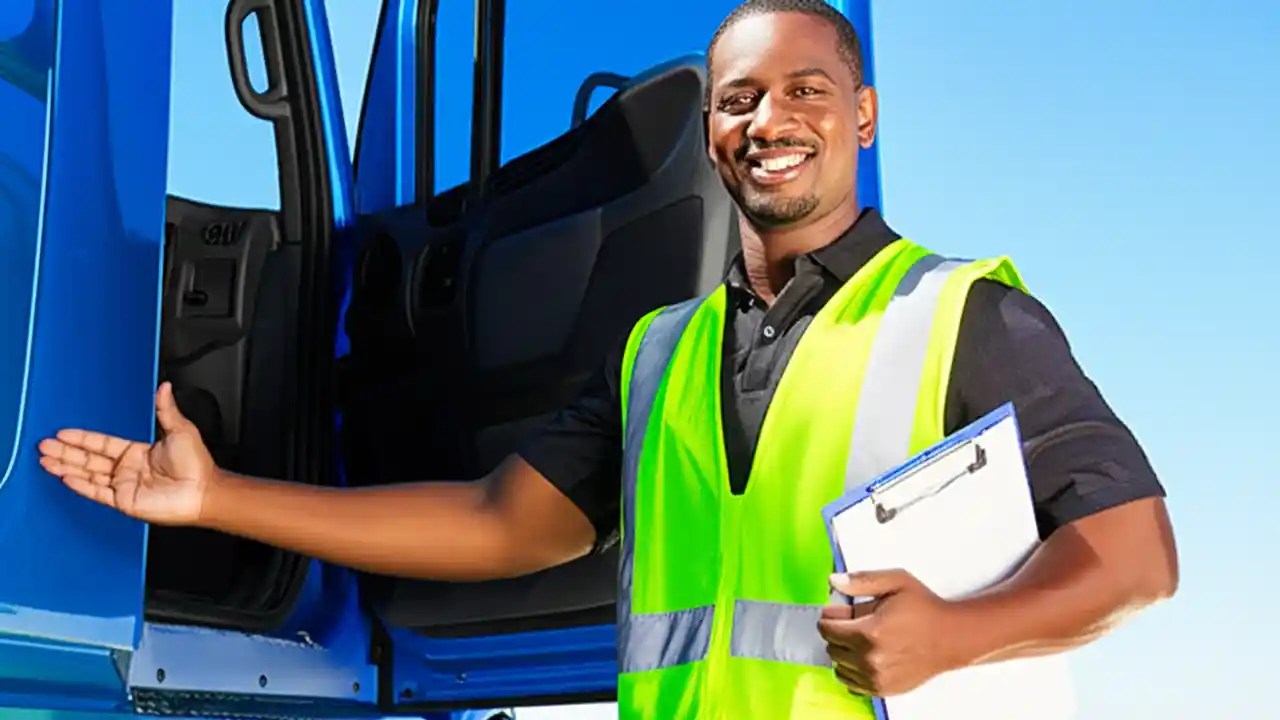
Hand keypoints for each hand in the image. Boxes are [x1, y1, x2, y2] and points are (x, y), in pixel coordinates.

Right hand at [38, 382, 216, 524]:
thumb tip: (164, 386)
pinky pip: (97, 492)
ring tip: (45, 460)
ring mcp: (124, 485)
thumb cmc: (197, 464)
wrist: (202, 491)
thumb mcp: (180, 430)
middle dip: (65, 451)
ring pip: (88, 474)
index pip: (102, 443)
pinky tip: (64, 476)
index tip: (62, 433)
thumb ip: (165, 410)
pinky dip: (80, 485)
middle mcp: (127, 468)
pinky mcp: (124, 500)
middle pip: (89, 458)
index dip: (82, 438)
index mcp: (137, 452)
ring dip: (66, 466)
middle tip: (43, 445)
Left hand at [818, 570, 969, 696]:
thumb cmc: (925, 608)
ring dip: (843, 652)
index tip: (839, 611)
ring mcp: (875, 677)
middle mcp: (870, 659)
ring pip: (838, 666)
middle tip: (852, 623)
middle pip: (830, 646)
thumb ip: (862, 580)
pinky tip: (864, 657)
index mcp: (869, 632)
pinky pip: (851, 683)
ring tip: (859, 640)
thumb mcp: (896, 582)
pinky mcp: (882, 689)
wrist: (951, 637)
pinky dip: (852, 670)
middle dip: (836, 632)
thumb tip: (834, 581)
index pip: (827, 627)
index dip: (830, 615)